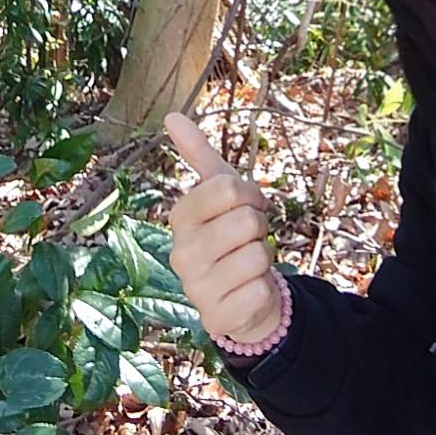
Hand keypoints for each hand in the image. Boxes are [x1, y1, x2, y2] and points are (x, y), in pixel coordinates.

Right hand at [164, 111, 284, 344]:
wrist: (241, 294)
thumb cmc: (231, 236)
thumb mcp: (220, 195)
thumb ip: (199, 155)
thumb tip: (171, 116)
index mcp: (181, 218)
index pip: (228, 188)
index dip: (251, 195)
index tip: (248, 206)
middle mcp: (181, 253)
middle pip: (247, 221)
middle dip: (260, 228)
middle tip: (249, 240)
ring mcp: (196, 288)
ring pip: (257, 256)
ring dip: (264, 259)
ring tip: (248, 266)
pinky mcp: (217, 318)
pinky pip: (260, 291)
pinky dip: (264, 290)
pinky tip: (248, 293)